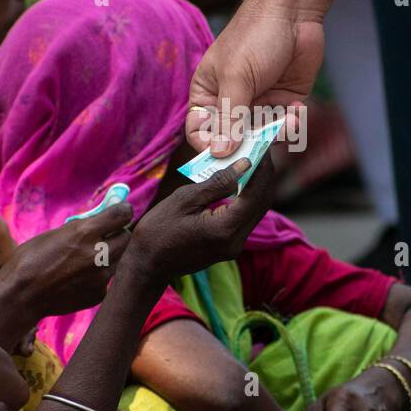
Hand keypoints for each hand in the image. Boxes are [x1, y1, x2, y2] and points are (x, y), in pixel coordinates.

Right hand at [0, 202, 132, 352]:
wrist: (21, 294)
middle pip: (126, 237)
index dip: (122, 211)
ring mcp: (101, 276)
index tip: (119, 212)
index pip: (123, 214)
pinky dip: (98, 276)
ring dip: (109, 256)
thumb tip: (103, 219)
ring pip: (118, 259)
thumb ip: (83, 227)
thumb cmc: (31, 258)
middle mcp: (98, 253)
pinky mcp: (99, 293)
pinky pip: (107, 279)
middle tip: (104, 237)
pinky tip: (79, 279)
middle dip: (117, 235)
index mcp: (85, 232)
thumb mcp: (57, 233)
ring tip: (86, 260)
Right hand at [124, 157, 274, 282]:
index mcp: (225, 229)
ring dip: (256, 185)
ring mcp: (234, 246)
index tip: (261, 145)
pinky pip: (245, 217)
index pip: (256, 194)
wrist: (147, 266)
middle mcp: (236, 241)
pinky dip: (246, 197)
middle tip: (258, 149)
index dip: (262, 168)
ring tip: (250, 159)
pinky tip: (240, 180)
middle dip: (263, 174)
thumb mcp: (184, 199)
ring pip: (257, 210)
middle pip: (262, 202)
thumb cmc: (158, 231)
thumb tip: (245, 164)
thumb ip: (218, 183)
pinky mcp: (230, 246)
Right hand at [186, 0, 322, 155]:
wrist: (294, 12)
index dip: (208, 148)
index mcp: (208, 94)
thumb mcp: (237, 77)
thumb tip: (219, 153)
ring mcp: (259, 104)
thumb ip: (230, 117)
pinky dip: (293, 124)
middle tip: (261, 151)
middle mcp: (232, 103)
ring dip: (276, 134)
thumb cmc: (254, 36)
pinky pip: (286, 127)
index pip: (199, 132)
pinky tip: (298, 110)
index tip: (223, 158)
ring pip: (262, 138)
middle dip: (248, 148)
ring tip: (288, 121)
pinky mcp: (284, 103)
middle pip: (232, 142)